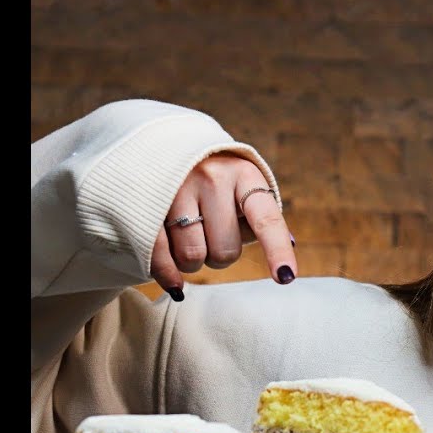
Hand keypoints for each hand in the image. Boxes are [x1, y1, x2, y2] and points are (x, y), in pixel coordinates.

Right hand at [149, 152, 296, 297]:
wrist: (168, 147)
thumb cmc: (219, 183)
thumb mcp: (245, 189)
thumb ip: (261, 223)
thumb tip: (284, 268)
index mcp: (244, 175)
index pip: (266, 219)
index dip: (277, 250)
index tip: (286, 276)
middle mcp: (211, 178)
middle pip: (225, 251)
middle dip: (221, 255)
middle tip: (213, 236)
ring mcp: (176, 189)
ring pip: (192, 257)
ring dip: (194, 261)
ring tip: (191, 237)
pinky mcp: (147, 203)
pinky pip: (160, 254)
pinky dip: (168, 274)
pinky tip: (175, 285)